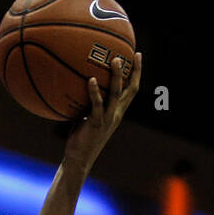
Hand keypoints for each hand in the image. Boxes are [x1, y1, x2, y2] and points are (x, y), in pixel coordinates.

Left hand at [62, 51, 142, 173]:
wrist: (78, 160)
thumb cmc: (80, 138)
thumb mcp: (85, 115)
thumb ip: (86, 101)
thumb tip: (76, 81)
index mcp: (116, 112)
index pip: (131, 90)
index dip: (136, 73)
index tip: (137, 56)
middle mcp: (116, 115)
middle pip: (130, 90)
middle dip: (133, 71)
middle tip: (132, 54)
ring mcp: (107, 120)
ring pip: (116, 95)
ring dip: (117, 77)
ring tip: (115, 60)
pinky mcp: (96, 124)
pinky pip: (97, 106)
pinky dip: (94, 92)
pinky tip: (89, 79)